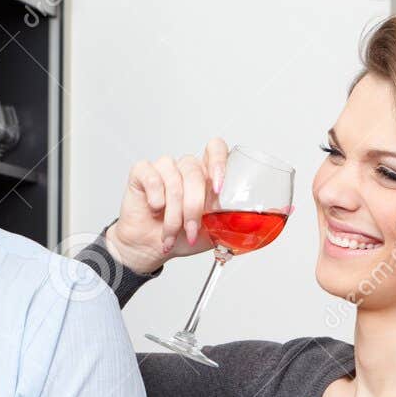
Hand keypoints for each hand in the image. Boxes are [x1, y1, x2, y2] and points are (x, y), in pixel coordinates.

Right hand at [105, 137, 229, 274]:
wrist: (151, 248)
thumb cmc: (182, 237)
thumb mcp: (213, 232)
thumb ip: (230, 221)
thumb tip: (253, 221)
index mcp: (205, 175)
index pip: (215, 148)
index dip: (218, 163)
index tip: (218, 189)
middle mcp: (186, 167)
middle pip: (194, 172)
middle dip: (193, 207)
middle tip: (190, 230)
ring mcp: (164, 168)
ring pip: (173, 180)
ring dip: (173, 213)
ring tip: (170, 233)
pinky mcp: (142, 173)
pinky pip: (151, 178)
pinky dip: (155, 197)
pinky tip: (154, 209)